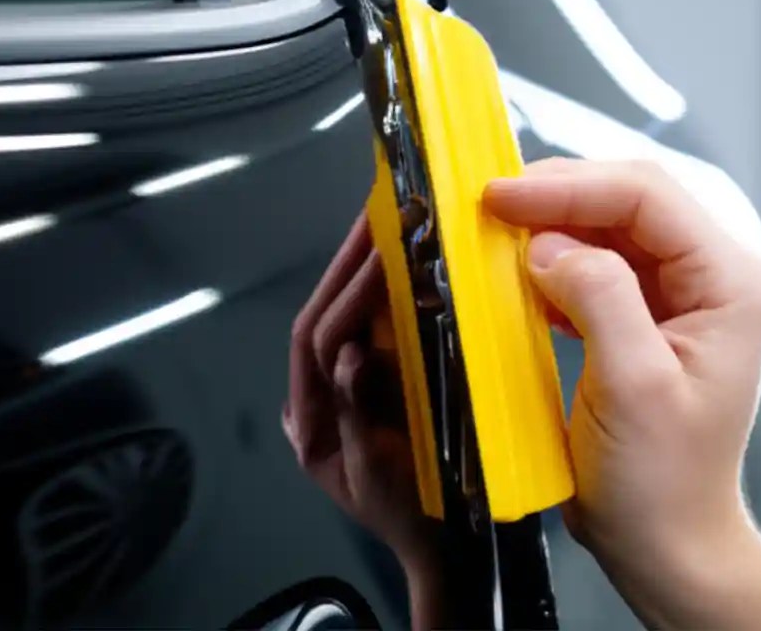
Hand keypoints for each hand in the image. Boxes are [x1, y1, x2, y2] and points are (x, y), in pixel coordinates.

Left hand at [285, 215, 443, 626]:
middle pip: (327, 315)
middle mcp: (322, 397)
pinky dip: (393, 294)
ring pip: (351, 316)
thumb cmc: (412, 522)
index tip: (375, 252)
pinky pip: (381, 330)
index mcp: (312, 420)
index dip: (343, 293)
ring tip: (392, 223)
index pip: (315, 339)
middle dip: (349, 262)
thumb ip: (356, 414)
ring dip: (368, 268)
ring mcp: (351, 389)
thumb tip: (352, 355)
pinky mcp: (382, 385)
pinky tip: (412, 262)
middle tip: (379, 211)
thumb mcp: (375, 477)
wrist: (448, 550)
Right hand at [485, 158, 760, 630]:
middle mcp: (711, 278)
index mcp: (730, 284)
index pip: (647, 197)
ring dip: (547, 226)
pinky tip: (516, 277)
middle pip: (626, 201)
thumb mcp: (633, 387)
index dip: (569, 186)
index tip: (500, 195)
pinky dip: (549, 263)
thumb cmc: (664, 484)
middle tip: (485, 207)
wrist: (666, 543)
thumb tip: (549, 243)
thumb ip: (599, 299)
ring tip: (492, 234)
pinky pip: (592, 265)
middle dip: (554, 197)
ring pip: (604, 227)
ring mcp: (678, 296)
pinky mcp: (643, 316)